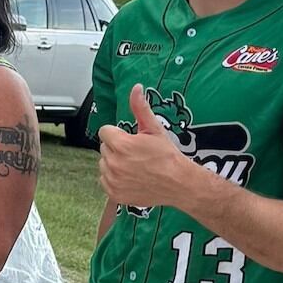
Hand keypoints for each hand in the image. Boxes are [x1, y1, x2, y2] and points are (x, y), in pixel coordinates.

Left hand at [96, 84, 201, 211]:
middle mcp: (113, 162)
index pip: (105, 132)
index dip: (118, 134)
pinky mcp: (114, 193)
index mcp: (120, 144)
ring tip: (134, 166)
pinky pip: (105, 180)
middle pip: (105, 147)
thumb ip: (140, 108)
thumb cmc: (167, 156)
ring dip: (114, 163)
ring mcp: (113, 180)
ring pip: (104, 164)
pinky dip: (114, 179)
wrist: (179, 183)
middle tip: (136, 154)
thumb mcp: (154, 129)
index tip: (131, 140)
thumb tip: (135, 88)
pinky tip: (131, 177)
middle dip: (117, 148)